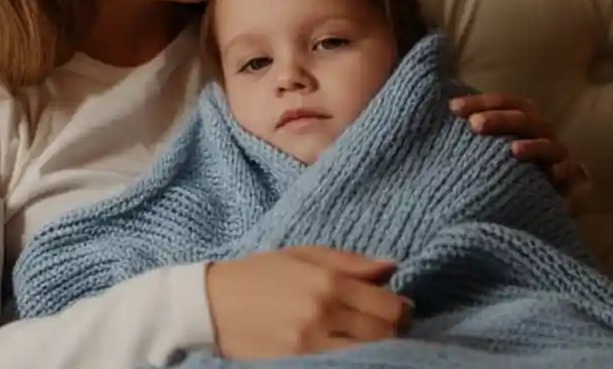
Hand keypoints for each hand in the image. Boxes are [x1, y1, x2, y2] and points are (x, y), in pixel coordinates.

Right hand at [205, 246, 411, 358]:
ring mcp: (309, 348)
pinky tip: (348, 353)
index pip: (390, 308)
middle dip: (395, 332)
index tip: (399, 309)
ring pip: (367, 356)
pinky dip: (351, 360)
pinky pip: (339, 366)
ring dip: (377, 349)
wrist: (210, 305)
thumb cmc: (259, 274)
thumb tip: (392, 268)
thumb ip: (351, 262)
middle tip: (388, 328)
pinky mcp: (295, 366)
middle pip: (384, 336)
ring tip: (368, 340)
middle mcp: (323, 316)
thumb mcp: (303, 255)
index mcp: (328, 284)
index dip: (403, 311)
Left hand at [449, 92, 590, 200]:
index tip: (453, 108)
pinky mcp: (574, 181)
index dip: (481, 101)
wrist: (532, 211)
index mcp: (520, 121)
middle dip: (500, 119)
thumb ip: (465, 136)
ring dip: (532, 145)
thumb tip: (442, 111)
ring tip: (512, 151)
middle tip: (475, 125)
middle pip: (525, 118)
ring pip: (549, 144)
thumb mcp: (479, 154)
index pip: (504, 103)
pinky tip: (551, 176)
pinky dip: (563, 172)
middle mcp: (540, 134)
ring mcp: (558, 157)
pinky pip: (572, 173)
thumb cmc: (498, 176)